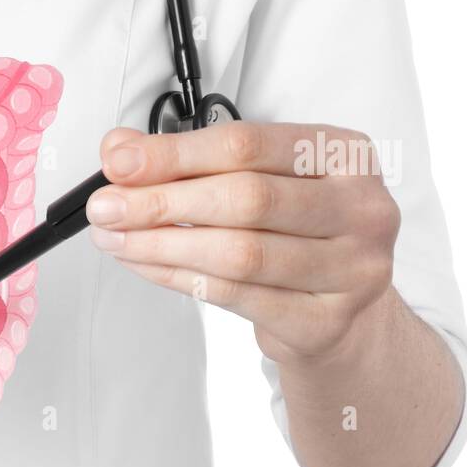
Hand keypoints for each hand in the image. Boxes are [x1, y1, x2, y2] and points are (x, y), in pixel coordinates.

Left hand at [86, 122, 400, 364]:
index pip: (248, 145)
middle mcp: (361, 207)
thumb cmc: (294, 233)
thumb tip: (120, 150)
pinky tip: (143, 264)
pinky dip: (177, 278)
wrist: (341, 313)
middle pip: (246, 199)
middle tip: (106, 208)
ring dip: (162, 245)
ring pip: (239, 254)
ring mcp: (352, 268)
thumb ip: (189, 159)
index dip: (176, 153)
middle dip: (162, 202)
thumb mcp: (254, 180)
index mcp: (345, 154)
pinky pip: (235, 296)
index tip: (119, 162)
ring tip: (114, 238)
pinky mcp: (325, 320)